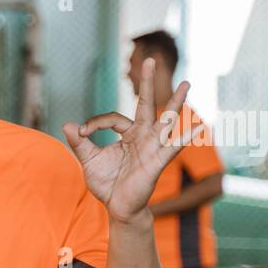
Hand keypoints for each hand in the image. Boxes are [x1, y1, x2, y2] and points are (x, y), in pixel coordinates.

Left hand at [61, 57, 190, 223]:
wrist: (117, 207)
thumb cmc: (107, 183)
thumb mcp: (89, 160)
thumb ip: (80, 143)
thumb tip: (68, 124)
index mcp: (127, 134)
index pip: (112, 118)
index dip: (95, 124)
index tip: (82, 133)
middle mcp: (143, 136)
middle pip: (146, 105)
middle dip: (147, 83)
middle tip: (150, 60)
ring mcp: (152, 147)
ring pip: (164, 121)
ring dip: (175, 102)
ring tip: (186, 83)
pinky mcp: (156, 162)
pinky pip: (172, 148)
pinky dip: (185, 138)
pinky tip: (199, 128)